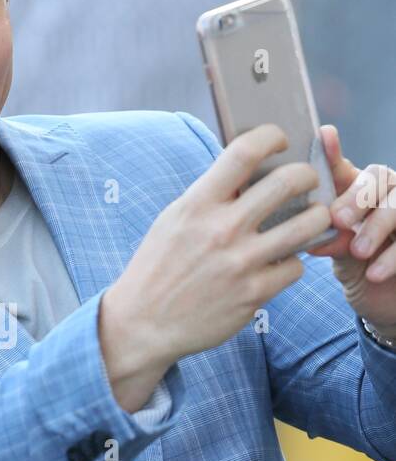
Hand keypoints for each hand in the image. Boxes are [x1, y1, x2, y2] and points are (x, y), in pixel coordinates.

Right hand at [101, 123, 332, 380]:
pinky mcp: (254, 294)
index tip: (279, 141)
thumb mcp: (173, 221)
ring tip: (312, 217)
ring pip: (307, 226)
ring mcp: (241, 263)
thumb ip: (208, 197)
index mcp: (197, 204)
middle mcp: (221, 229)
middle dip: (307, 175)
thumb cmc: (158, 268)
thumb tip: (246, 171)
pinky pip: (296, 267)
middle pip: (288, 182)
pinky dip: (293, 262)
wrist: (143, 323)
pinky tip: (281, 263)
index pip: (244, 152)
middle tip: (306, 181)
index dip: (271, 137)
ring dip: (317, 217)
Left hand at [305, 124, 395, 336]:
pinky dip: (393, 256)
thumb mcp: (338, 252)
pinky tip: (376, 273)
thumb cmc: (356, 266)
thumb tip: (304, 234)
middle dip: (357, 196)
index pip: (343, 166)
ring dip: (376, 226)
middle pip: (378, 177)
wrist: (386, 295)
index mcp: (356, 189)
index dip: (333, 151)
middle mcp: (385, 192)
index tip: (324, 136)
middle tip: (338, 218)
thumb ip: (327, 238)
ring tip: (357, 251)